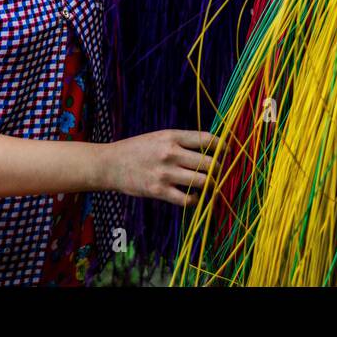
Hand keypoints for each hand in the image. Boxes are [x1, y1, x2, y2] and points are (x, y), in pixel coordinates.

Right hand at [101, 129, 216, 205]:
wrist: (109, 164)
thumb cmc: (137, 149)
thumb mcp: (159, 137)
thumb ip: (182, 141)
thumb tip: (210, 147)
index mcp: (172, 136)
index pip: (207, 139)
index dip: (222, 146)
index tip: (226, 151)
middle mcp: (170, 153)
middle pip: (209, 162)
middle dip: (219, 168)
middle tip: (220, 172)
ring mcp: (165, 173)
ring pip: (202, 181)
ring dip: (210, 185)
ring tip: (210, 186)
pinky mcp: (158, 190)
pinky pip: (186, 199)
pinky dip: (195, 200)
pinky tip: (194, 197)